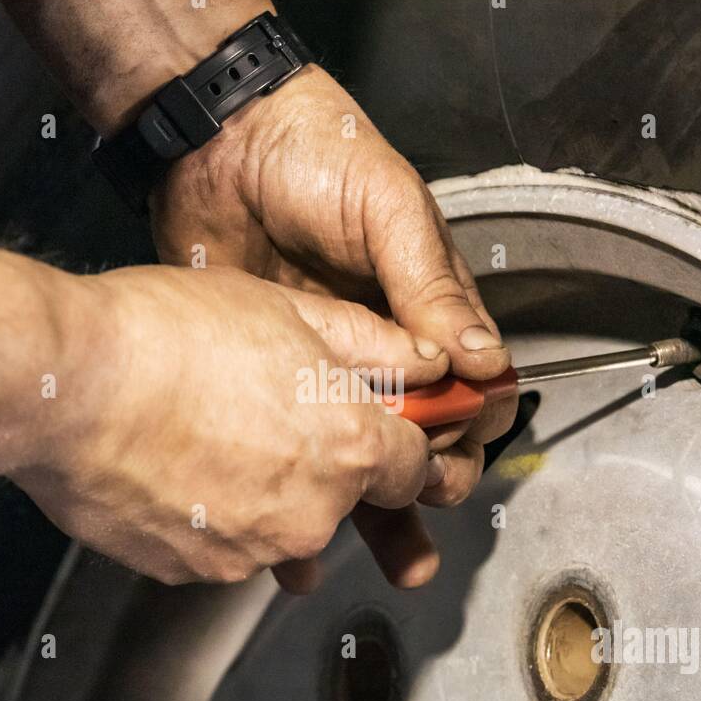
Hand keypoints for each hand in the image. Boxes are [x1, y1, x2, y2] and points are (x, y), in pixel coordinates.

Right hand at [11, 265, 447, 586]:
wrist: (62, 385)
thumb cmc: (164, 338)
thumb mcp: (287, 312)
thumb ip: (371, 347)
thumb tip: (422, 362)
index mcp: (350, 448)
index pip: (415, 468)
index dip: (403, 441)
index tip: (387, 429)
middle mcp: (311, 513)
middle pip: (346, 498)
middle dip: (323, 461)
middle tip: (268, 409)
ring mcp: (250, 551)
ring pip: (283, 524)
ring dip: (264, 489)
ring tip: (209, 430)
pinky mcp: (193, 571)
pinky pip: (223, 544)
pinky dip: (210, 514)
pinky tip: (176, 463)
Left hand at [151, 67, 516, 582]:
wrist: (220, 141)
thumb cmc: (319, 154)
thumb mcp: (388, 210)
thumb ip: (429, 284)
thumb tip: (480, 357)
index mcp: (426, 309)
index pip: (469, 387)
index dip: (469, 427)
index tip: (453, 452)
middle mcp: (382, 348)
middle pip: (423, 437)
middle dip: (433, 483)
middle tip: (422, 509)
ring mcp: (323, 368)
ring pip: (361, 458)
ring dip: (380, 513)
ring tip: (394, 560)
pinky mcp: (270, 377)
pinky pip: (296, 447)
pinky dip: (305, 490)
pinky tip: (305, 524)